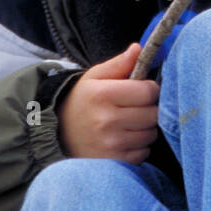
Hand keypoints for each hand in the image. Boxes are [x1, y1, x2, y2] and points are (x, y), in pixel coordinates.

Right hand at [55, 42, 159, 162]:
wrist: (57, 135)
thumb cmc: (82, 102)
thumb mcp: (94, 78)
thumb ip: (118, 63)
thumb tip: (139, 48)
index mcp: (102, 94)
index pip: (148, 91)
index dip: (149, 89)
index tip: (141, 90)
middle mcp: (107, 120)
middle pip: (153, 114)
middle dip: (149, 109)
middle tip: (134, 108)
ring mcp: (111, 144)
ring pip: (151, 134)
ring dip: (145, 129)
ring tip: (127, 124)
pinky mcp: (114, 161)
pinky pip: (143, 152)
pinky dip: (138, 147)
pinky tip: (123, 140)